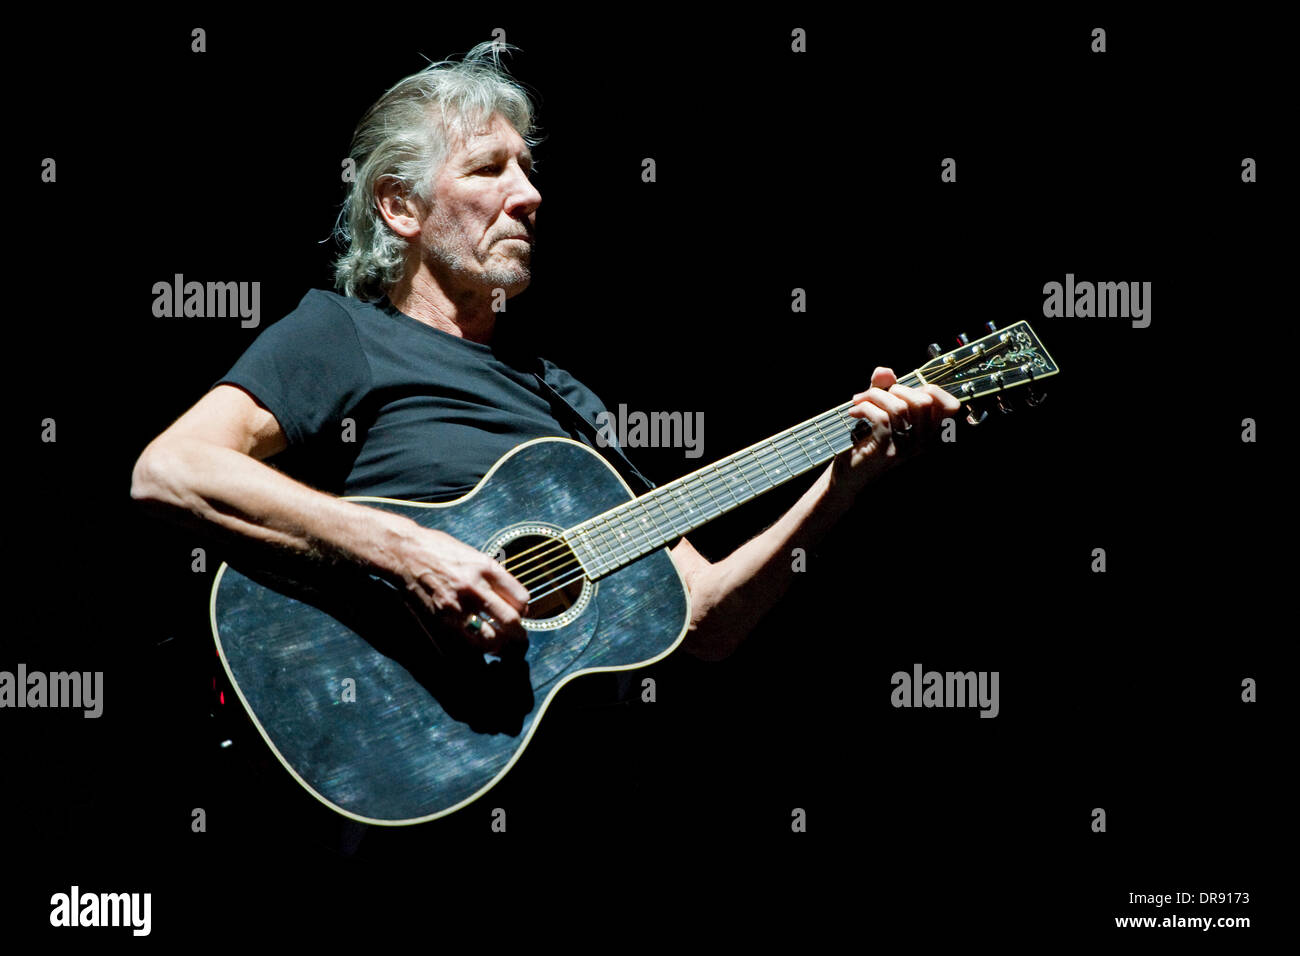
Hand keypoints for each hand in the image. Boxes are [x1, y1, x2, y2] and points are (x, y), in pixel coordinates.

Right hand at [384, 519, 530, 654]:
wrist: (406, 552)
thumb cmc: (438, 549)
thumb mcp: (472, 554)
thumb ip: (491, 575)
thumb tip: (510, 596)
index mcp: (486, 568)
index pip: (520, 597)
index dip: (525, 609)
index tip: (522, 612)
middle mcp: (475, 586)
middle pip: (510, 620)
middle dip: (519, 633)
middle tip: (520, 636)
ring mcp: (458, 605)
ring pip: (490, 637)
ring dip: (500, 643)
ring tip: (501, 642)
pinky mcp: (442, 618)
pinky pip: (467, 640)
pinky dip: (478, 645)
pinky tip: (481, 642)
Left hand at [833, 366, 961, 491]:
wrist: (850, 474)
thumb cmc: (867, 440)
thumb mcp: (880, 410)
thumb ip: (885, 388)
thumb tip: (885, 371)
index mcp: (929, 433)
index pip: (952, 407)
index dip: (931, 390)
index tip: (906, 392)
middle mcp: (923, 442)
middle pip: (923, 402)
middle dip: (896, 388)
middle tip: (874, 394)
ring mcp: (906, 448)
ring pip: (899, 407)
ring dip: (874, 395)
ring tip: (859, 400)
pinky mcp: (886, 451)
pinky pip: (881, 418)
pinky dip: (864, 408)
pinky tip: (854, 412)